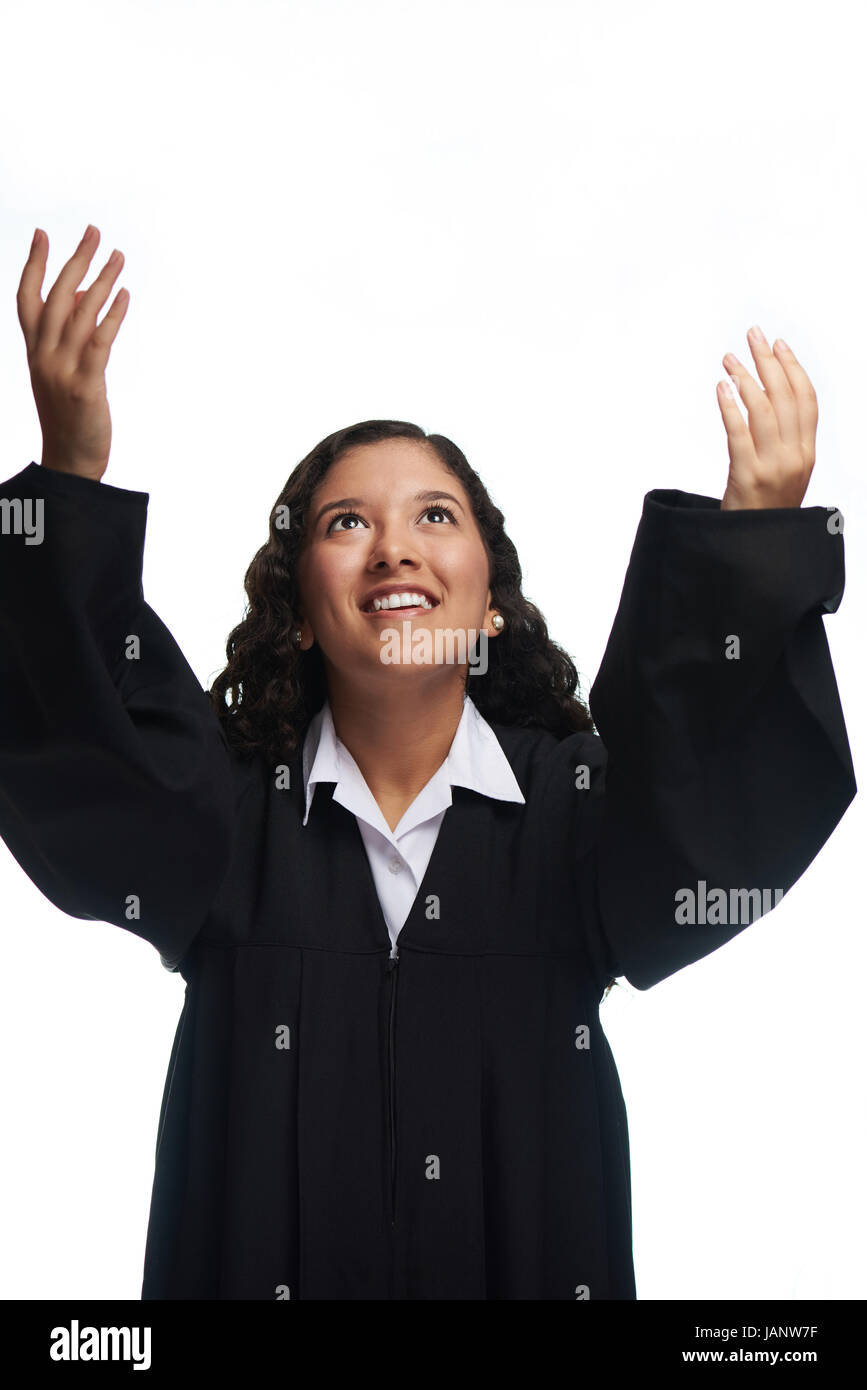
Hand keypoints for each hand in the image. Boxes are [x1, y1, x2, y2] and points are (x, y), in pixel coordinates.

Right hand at [16, 224, 128, 481]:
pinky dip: (112, 316)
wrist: (69, 460)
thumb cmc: (69, 414)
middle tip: (94, 231)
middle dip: (76, 260)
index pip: (27, 298)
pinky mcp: (84, 386)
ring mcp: (61, 370)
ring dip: (102, 281)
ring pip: (81, 314)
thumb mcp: (61, 371)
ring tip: (118, 256)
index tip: (43, 234)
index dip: (34, 265)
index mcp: (33, 350)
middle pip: (57, 296)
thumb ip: (70, 334)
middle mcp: (42, 355)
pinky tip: (124, 296)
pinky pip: (98, 343)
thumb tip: (89, 294)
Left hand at [716, 326, 817, 509]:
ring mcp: (772, 466)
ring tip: (729, 359)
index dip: (793, 368)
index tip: (779, 345)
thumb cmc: (765, 509)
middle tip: (753, 335)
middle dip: (768, 362)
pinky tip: (722, 387)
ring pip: (763, 410)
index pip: (806, 400)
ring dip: (746, 378)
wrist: (755, 548)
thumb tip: (771, 399)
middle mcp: (794, 457)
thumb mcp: (785, 473)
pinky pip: (739, 433)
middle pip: (785, 397)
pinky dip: (730, 406)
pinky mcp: (748, 475)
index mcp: (807, 453)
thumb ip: (784, 441)